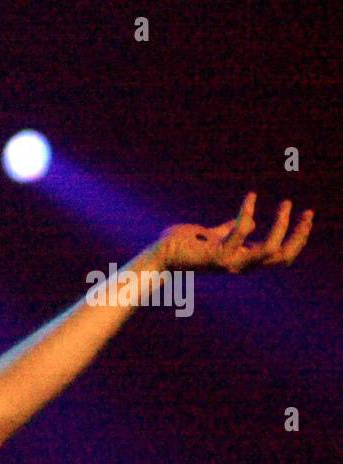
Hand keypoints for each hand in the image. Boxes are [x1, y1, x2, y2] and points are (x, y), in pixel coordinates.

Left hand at [158, 192, 312, 273]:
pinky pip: (240, 233)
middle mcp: (239, 264)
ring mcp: (228, 262)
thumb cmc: (182, 246)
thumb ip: (229, 229)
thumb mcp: (213, 235)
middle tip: (305, 211)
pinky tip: (250, 197)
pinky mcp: (215, 256)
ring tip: (286, 203)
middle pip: (282, 257)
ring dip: (282, 225)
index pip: (280, 255)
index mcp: (242, 259)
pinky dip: (247, 213)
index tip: (306, 216)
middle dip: (298, 235)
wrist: (158, 255)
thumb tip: (251, 221)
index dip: (297, 238)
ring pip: (269, 249)